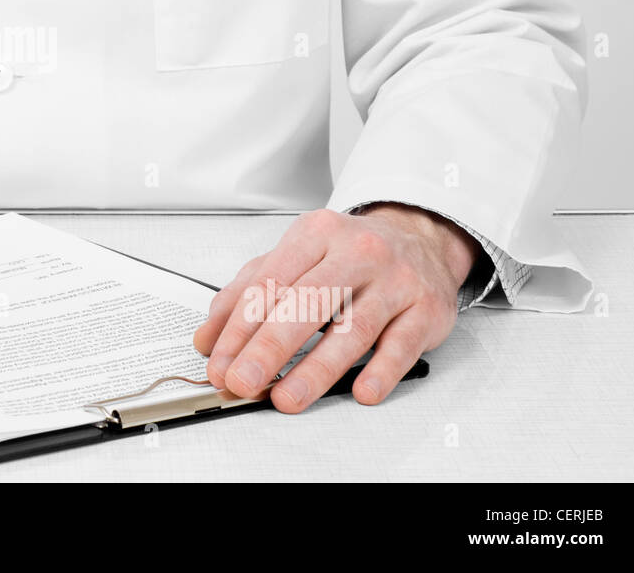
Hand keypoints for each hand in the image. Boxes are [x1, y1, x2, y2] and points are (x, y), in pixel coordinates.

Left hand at [192, 204, 479, 412]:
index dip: (239, 327)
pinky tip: (361, 391)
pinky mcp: (426, 309)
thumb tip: (207, 338)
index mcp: (315, 234)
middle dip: (268, 348)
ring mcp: (396, 280)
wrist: (421, 237)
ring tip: (286, 398)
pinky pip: (401, 345)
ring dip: (316, 369)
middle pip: (306, 303)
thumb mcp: (295, 257)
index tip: (219, 362)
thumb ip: (247, 293)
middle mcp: (357, 252)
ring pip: (351, 329)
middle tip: (242, 381)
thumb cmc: (350, 254)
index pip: (269, 283)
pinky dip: (381, 371)